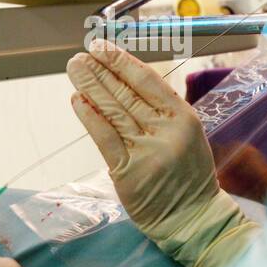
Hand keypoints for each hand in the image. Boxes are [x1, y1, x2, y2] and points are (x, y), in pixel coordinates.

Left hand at [66, 39, 256, 266]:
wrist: (192, 218)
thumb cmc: (187, 176)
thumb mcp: (186, 135)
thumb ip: (161, 111)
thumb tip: (125, 81)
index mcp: (183, 117)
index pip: (148, 80)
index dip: (122, 61)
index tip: (103, 48)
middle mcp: (166, 131)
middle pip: (126, 92)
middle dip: (100, 70)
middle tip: (81, 56)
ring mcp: (147, 151)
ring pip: (113, 110)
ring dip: (90, 87)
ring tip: (75, 69)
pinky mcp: (128, 171)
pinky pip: (104, 138)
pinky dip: (89, 117)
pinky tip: (77, 101)